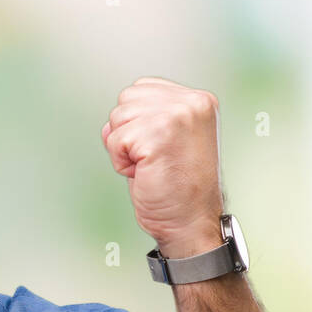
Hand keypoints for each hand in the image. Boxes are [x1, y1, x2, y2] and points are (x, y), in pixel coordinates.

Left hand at [101, 77, 225, 258]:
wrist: (190, 223)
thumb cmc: (179, 189)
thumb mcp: (168, 140)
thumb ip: (148, 117)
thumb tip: (112, 121)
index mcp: (199, 100)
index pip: (143, 88)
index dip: (137, 122)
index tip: (158, 148)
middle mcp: (191, 103)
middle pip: (126, 99)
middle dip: (128, 132)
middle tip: (153, 160)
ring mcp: (176, 116)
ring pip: (118, 117)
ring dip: (124, 148)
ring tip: (150, 166)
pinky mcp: (158, 134)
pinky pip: (115, 140)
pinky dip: (120, 162)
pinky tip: (144, 173)